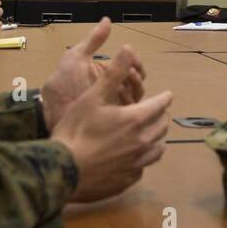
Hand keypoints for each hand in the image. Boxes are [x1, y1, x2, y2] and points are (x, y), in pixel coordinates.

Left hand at [40, 17, 144, 130]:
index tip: (132, 57)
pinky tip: (123, 94)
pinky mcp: (116, 119)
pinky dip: (131, 100)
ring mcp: (116, 104)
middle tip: (132, 71)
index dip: (134, 60)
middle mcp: (114, 88)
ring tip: (126, 80)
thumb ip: (94, 40)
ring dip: (135, 85)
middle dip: (137, 73)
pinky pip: (131, 109)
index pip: (130, 64)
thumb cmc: (63, 83)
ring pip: (137, 93)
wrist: (53, 110)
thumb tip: (107, 20)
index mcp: (106, 73)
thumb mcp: (77, 57)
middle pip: (137, 79)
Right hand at [53, 50, 172, 202]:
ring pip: (158, 148)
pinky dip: (142, 159)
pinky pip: (143, 167)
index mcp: (137, 119)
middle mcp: (143, 141)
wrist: (61, 171)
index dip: (164, 98)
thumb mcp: (93, 96)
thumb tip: (128, 48)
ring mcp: (138, 163)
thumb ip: (114, 73)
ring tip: (148, 134)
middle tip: (154, 112)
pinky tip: (133, 157)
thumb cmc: (75, 130)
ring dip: (156, 139)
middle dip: (160, 116)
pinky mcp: (129, 179)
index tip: (165, 96)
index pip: (162, 104)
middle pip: (162, 125)